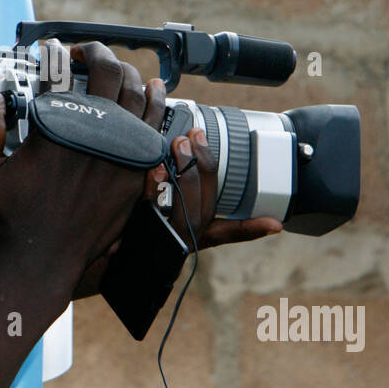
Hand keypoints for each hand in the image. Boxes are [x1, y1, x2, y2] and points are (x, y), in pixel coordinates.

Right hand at [0, 41, 164, 302]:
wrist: (42, 263)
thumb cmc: (12, 222)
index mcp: (57, 129)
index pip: (61, 73)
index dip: (56, 56)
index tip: (52, 53)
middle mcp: (94, 136)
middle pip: (109, 72)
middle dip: (96, 54)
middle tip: (85, 57)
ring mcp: (121, 154)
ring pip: (139, 94)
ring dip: (128, 73)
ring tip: (118, 69)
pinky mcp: (136, 175)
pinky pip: (156, 129)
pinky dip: (157, 105)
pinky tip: (155, 94)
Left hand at [145, 126, 282, 249]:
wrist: (113, 253)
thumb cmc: (148, 229)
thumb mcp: (177, 220)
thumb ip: (194, 198)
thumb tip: (226, 182)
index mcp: (201, 234)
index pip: (233, 230)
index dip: (254, 228)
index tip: (276, 225)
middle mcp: (188, 237)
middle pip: (206, 204)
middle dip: (204, 166)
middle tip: (194, 134)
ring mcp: (167, 235)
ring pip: (185, 207)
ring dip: (185, 171)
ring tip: (178, 143)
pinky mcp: (143, 228)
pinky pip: (152, 207)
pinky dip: (156, 184)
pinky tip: (156, 165)